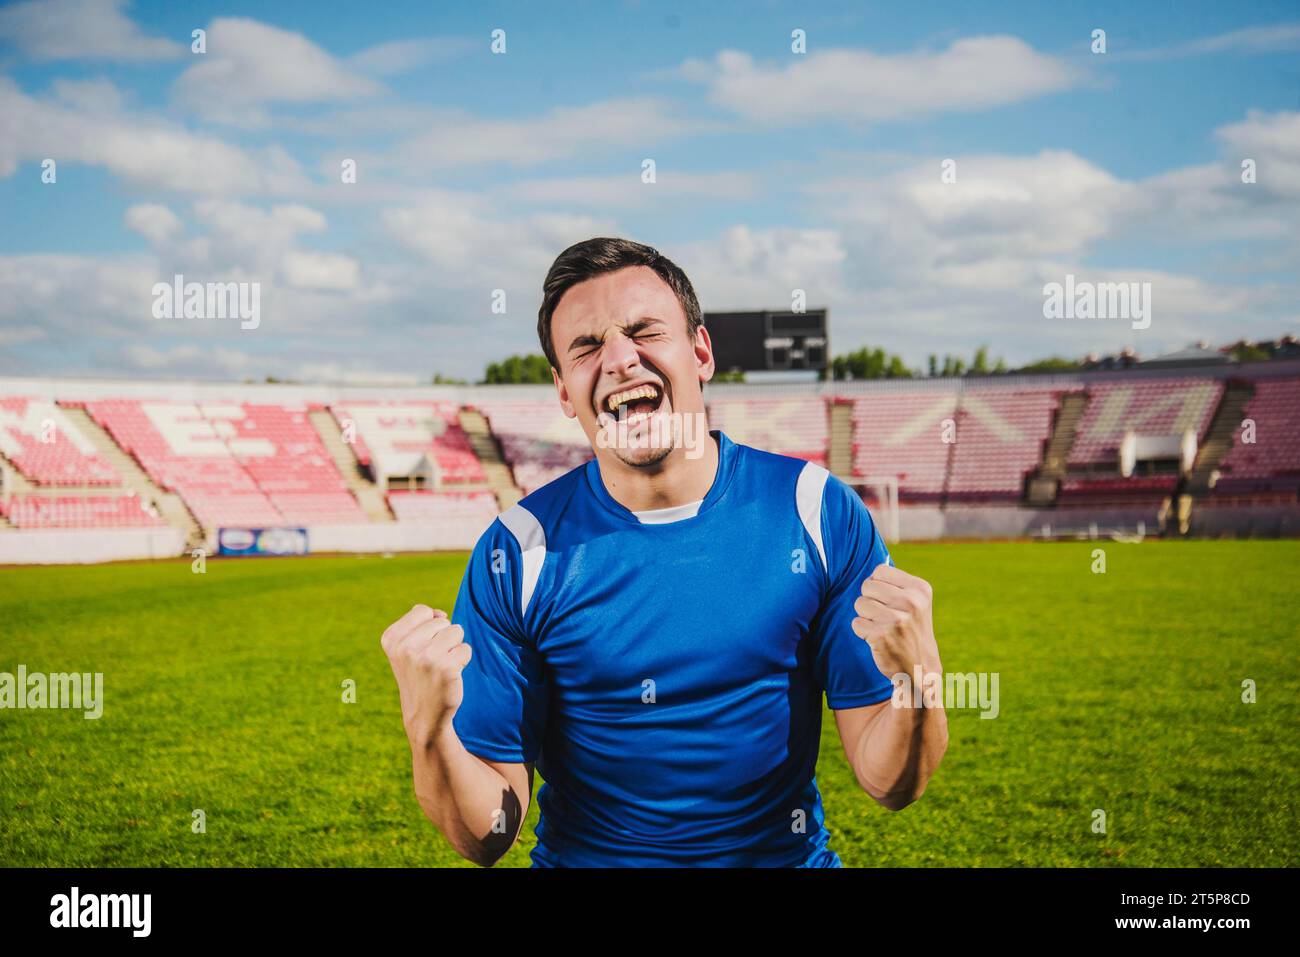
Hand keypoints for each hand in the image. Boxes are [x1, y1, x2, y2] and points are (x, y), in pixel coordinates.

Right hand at [381, 604, 470, 749]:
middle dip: (443, 638)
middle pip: (442, 621)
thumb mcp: (407, 647)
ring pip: (456, 631)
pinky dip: (462, 660)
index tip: (421, 648)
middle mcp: (406, 647)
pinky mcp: (446, 668)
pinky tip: (450, 675)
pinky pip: (466, 649)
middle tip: (432, 662)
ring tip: (441, 666)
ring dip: (454, 647)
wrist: (424, 714)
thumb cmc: (419, 674)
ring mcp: (426, 657)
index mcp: (391, 638)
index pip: (423, 611)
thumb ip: (421, 623)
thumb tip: (440, 613)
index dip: (429, 628)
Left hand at [851, 565, 942, 700]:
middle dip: (869, 601)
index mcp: (920, 589)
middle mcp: (910, 602)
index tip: (888, 601)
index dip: (877, 586)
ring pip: (859, 604)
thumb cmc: (911, 631)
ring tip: (882, 628)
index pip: (879, 571)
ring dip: (865, 617)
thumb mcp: (915, 602)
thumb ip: (896, 583)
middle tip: (884, 617)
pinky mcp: (881, 636)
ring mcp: (897, 619)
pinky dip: (862, 632)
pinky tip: (878, 639)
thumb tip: (871, 565)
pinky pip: (856, 623)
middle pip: (866, 586)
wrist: (920, 670)